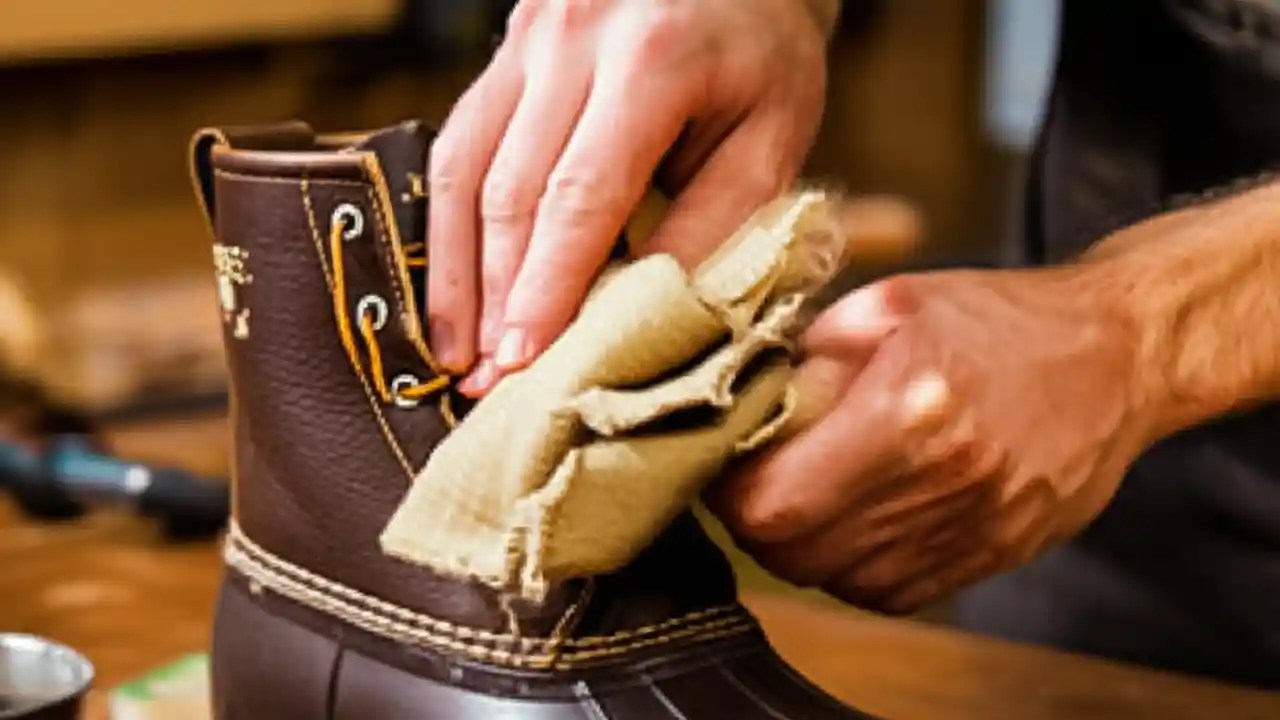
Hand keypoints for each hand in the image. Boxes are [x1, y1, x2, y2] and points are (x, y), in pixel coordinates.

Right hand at [425, 0, 833, 395]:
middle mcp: (571, 38)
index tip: (521, 362)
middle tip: (485, 382)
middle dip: (494, 296)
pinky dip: (450, 223)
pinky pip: (460, 143)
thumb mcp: (771, 138)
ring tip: (456, 351)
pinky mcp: (504, 51)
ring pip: (464, 166)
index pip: (582, 194)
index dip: (546, 286)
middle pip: (510, 187)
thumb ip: (713, 224)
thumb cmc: (764, 57)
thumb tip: (644, 318)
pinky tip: (456, 284)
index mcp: (653, 59)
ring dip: (456, 269)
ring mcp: (526, 38)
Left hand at [708, 266, 1157, 613]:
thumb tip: (739, 399)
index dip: (729, 491)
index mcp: (908, 407)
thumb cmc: (999, 319)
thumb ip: (808, 354)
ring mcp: (972, 527)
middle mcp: (942, 480)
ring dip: (805, 547)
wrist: (1116, 355)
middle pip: (796, 554)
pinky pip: (890, 594)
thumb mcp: (891, 303)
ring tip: (810, 492)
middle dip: (758, 523)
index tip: (726, 462)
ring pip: (838, 582)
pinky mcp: (992, 555)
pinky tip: (859, 518)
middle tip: (758, 479)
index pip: (773, 502)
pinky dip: (855, 568)